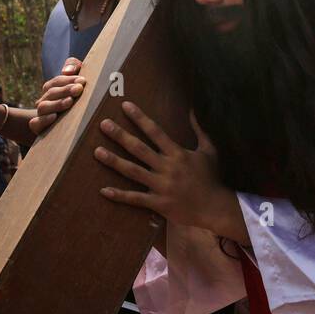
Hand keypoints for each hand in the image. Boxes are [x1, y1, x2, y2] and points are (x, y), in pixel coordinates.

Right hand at [28, 58, 85, 135]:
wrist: (72, 132)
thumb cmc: (78, 102)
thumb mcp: (77, 83)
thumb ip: (74, 67)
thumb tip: (66, 70)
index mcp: (52, 90)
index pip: (57, 81)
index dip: (69, 79)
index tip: (83, 81)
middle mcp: (45, 101)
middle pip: (51, 92)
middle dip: (66, 90)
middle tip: (79, 89)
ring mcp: (41, 115)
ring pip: (43, 107)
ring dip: (57, 104)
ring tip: (69, 102)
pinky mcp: (39, 129)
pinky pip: (36, 123)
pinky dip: (44, 120)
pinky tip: (54, 117)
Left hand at [95, 103, 246, 240]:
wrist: (217, 207)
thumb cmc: (214, 177)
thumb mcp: (210, 150)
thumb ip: (200, 129)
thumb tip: (194, 109)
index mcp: (178, 153)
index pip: (155, 131)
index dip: (140, 118)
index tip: (125, 106)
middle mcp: (167, 167)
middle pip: (139, 149)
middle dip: (120, 135)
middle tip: (103, 124)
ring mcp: (161, 186)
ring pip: (133, 171)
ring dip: (114, 161)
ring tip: (97, 151)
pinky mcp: (159, 203)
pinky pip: (136, 199)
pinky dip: (119, 195)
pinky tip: (104, 190)